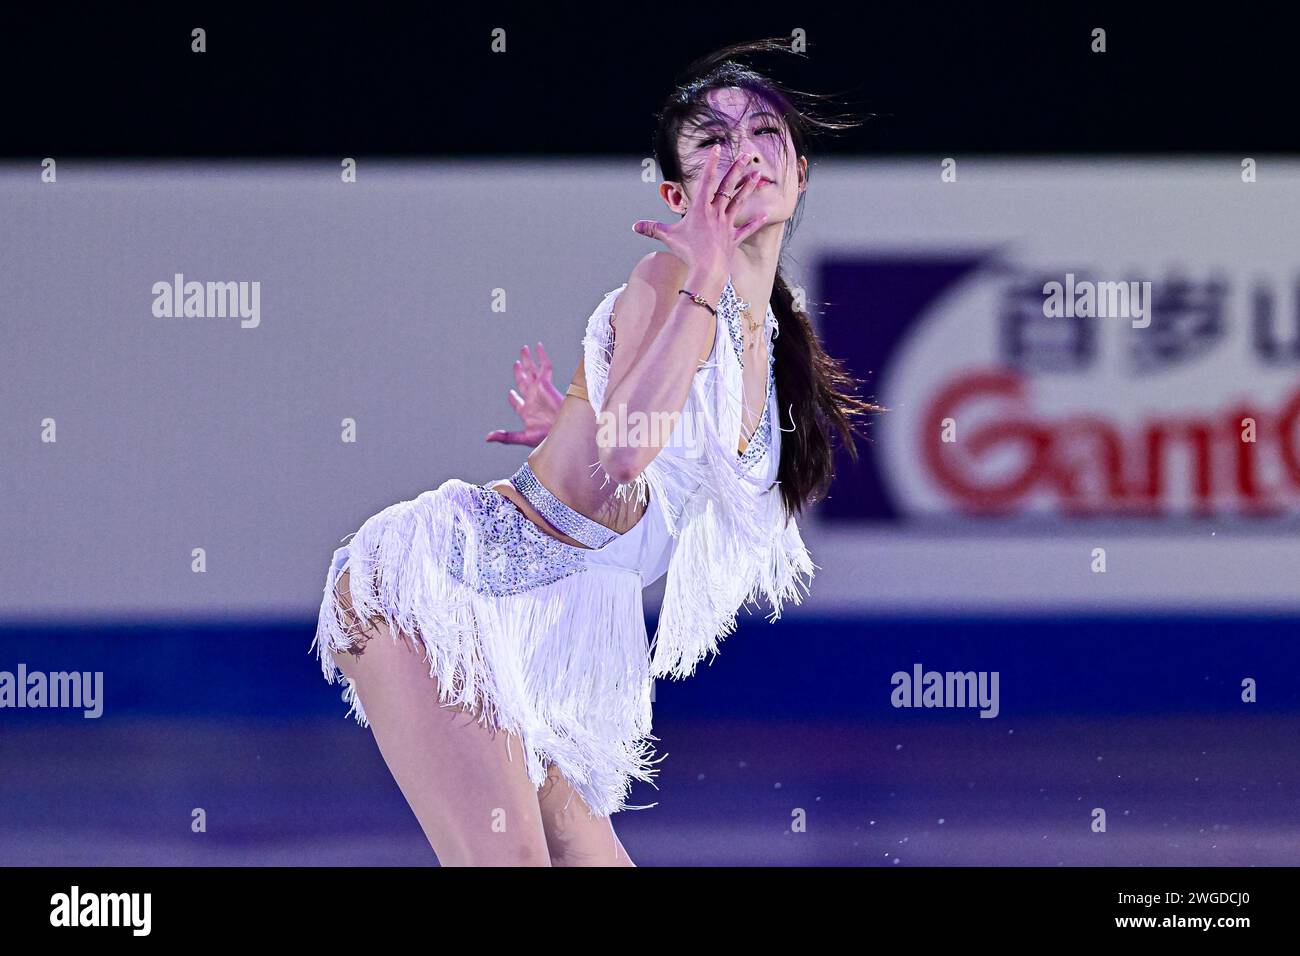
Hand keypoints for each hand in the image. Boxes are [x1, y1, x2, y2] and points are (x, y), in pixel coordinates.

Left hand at [484, 342, 562, 446]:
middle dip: (520, 373)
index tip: (510, 393)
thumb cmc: (546, 437)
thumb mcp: (523, 437)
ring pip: (532, 370)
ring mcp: (539, 389)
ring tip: (524, 349)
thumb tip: (487, 438)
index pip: (517, 402)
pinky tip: (538, 346)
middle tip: (516, 364)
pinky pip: (545, 366)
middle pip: (523, 381)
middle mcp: (532, 398)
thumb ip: (506, 437)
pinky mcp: (546, 383)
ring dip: (527, 360)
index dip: (513, 398)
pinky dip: (542, 356)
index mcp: (526, 411)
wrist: (563, 431)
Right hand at [631, 145, 768, 275]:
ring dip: (748, 188)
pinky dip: (755, 222)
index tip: (718, 148)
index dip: (711, 163)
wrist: (707, 270)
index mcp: (700, 209)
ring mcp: (726, 225)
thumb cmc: (688, 253)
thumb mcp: (668, 238)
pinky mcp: (733, 239)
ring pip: (739, 202)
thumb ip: (652, 229)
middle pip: (727, 186)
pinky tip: (765, 215)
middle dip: (736, 169)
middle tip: (746, 155)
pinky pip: (746, 229)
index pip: (706, 180)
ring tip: (757, 175)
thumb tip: (635, 226)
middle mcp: (716, 213)